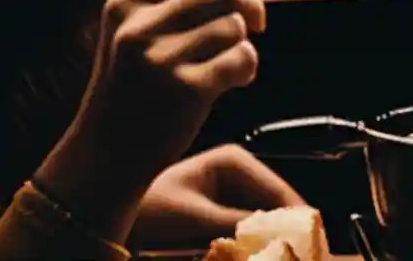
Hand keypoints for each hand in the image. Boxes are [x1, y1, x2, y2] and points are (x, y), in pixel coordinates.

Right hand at [34, 0, 266, 241]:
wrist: (106, 155)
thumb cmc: (132, 91)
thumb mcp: (132, 35)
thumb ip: (175, 4)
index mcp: (127, 3)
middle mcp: (138, 26)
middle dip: (253, 3)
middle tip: (257, 26)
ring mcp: (160, 57)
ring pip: (236, 25)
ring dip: (245, 45)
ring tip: (229, 67)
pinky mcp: (185, 89)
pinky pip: (242, 58)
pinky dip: (248, 69)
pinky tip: (232, 83)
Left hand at [130, 144, 304, 248]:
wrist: (104, 214)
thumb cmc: (145, 208)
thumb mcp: (194, 217)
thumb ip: (237, 226)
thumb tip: (275, 238)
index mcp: (234, 162)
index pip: (280, 192)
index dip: (297, 221)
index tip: (309, 246)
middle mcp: (238, 175)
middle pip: (276, 209)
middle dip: (283, 234)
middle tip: (295, 254)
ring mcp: (230, 195)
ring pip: (263, 223)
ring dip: (266, 242)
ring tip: (277, 253)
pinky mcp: (220, 216)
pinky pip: (245, 232)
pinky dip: (249, 246)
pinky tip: (253, 254)